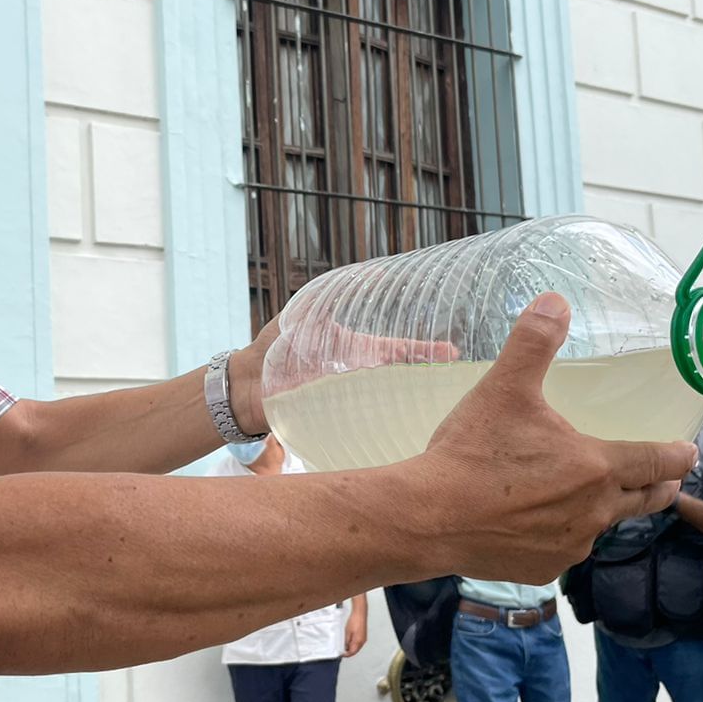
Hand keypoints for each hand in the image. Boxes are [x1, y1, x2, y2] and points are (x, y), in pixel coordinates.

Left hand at [229, 311, 457, 438]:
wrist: (245, 383)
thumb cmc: (275, 347)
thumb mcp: (307, 313)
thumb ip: (336, 294)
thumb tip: (375, 270)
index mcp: (357, 352)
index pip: (399, 350)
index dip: (425, 352)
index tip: (453, 352)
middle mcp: (359, 377)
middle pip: (401, 380)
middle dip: (428, 382)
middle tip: (457, 382)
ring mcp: (349, 399)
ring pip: (387, 404)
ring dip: (410, 406)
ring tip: (437, 407)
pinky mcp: (334, 419)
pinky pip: (363, 425)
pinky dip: (381, 428)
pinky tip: (400, 432)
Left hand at [343, 608, 367, 657]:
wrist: (360, 614)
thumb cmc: (355, 621)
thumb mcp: (347, 632)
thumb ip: (346, 641)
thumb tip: (345, 647)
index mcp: (358, 641)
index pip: (352, 652)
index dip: (346, 654)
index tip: (342, 654)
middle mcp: (362, 641)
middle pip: (355, 650)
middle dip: (349, 652)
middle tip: (342, 651)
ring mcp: (363, 638)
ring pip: (357, 647)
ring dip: (351, 648)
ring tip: (344, 646)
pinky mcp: (363, 635)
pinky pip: (358, 643)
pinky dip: (353, 644)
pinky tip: (349, 641)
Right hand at [402, 293, 696, 587]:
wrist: (428, 518)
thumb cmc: (472, 455)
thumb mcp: (504, 388)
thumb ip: (534, 343)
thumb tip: (555, 301)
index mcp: (598, 467)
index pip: (660, 462)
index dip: (678, 455)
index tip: (688, 451)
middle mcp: (595, 512)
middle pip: (646, 500)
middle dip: (657, 486)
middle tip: (661, 477)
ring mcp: (569, 546)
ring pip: (601, 526)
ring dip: (600, 509)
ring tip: (578, 493)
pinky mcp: (542, 570)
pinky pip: (562, 548)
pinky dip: (558, 533)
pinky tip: (531, 519)